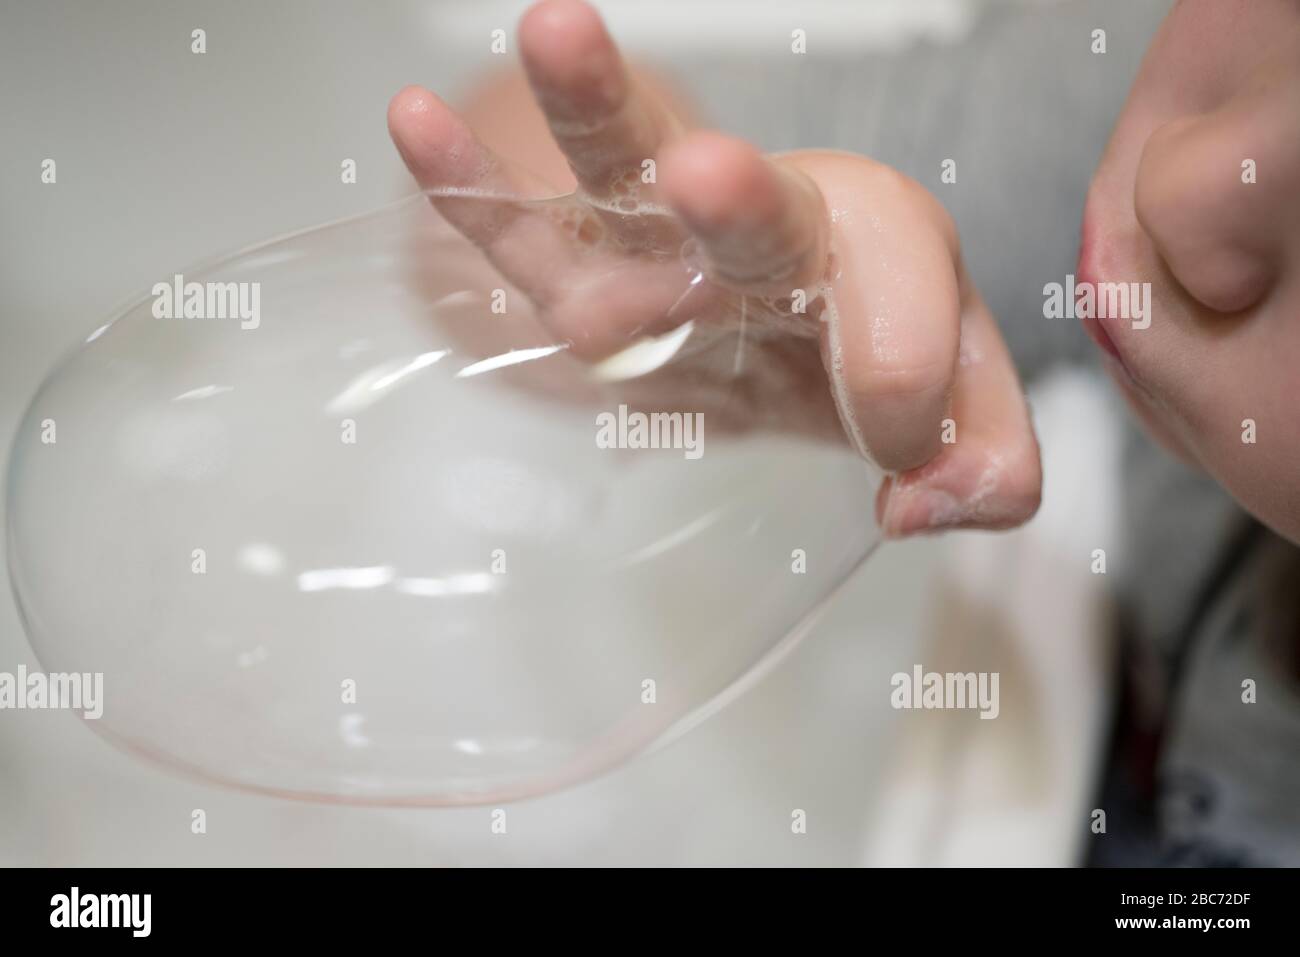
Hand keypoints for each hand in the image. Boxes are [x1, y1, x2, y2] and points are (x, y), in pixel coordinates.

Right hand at [387, 0, 1039, 536]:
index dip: (902, 378)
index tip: (902, 455)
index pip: (899, 293)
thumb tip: (916, 499)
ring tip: (555, 34)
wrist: (779, 323)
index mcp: (879, 253)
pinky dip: (471, 187)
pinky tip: (415, 120)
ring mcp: (667, 246)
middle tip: (706, 173)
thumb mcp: (954, 412)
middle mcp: (774, 231)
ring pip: (626, 175)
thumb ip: (987, 460)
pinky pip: (526, 228)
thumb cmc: (861, 356)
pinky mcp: (585, 272)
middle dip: (734, 203)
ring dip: (591, 116)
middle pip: (760, 208)